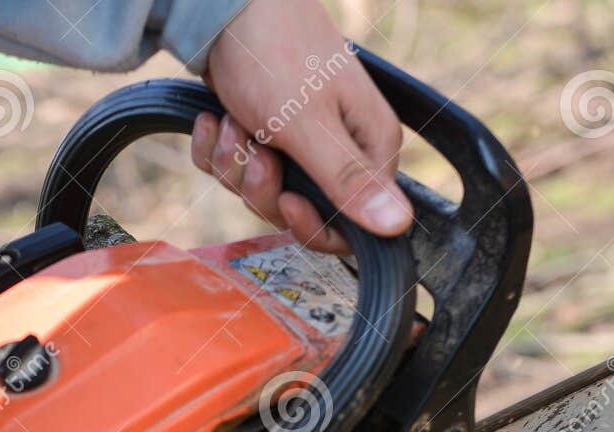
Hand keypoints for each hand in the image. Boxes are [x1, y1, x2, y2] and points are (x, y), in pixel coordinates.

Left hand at [192, 0, 412, 252]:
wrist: (223, 5)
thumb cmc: (275, 54)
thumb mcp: (309, 124)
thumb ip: (348, 180)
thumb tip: (399, 226)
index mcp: (368, 148)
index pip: (352, 225)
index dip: (314, 224)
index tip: (287, 202)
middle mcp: (339, 148)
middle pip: (298, 212)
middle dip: (262, 187)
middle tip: (255, 148)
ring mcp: (297, 142)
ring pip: (260, 191)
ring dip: (235, 163)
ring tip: (233, 121)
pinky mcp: (261, 133)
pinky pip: (234, 170)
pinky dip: (217, 150)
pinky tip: (214, 118)